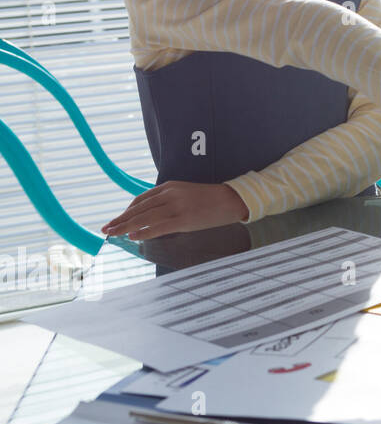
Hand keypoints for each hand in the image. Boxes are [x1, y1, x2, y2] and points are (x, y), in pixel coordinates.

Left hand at [102, 181, 248, 240]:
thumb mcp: (186, 194)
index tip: (117, 220)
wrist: (232, 199)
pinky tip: (132, 237)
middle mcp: (169, 195)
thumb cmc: (211, 199)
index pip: (141, 199)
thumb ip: (169, 201)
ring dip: (125, 226)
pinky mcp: (183, 219)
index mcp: (169, 187)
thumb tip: (152, 215)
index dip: (126, 211)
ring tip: (113, 234)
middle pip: (138, 209)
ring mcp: (176, 207)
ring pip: (143, 218)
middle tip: (106, 229)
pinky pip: (157, 227)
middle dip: (120, 219)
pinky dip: (142, 232)